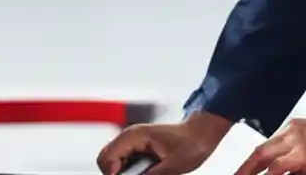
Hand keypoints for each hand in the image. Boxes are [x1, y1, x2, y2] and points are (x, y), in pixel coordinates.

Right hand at [97, 111, 231, 174]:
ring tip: (142, 174)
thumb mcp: (171, 167)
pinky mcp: (137, 148)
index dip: (111, 174)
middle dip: (112, 174)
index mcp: (135, 136)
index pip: (107, 157)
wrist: (201, 134)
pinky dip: (126, 171)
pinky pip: (122, 162)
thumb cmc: (191, 144)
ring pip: (111, 161)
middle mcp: (130, 137)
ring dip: (120, 172)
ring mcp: (132, 142)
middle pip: (104, 159)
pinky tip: (142, 173)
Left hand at [233, 119, 305, 174]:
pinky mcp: (302, 154)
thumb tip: (291, 171)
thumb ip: (300, 158)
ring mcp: (295, 142)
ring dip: (251, 171)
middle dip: (246, 167)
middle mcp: (291, 131)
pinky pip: (276, 168)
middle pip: (260, 151)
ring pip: (263, 158)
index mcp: (294, 128)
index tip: (246, 170)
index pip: (268, 146)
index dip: (254, 161)